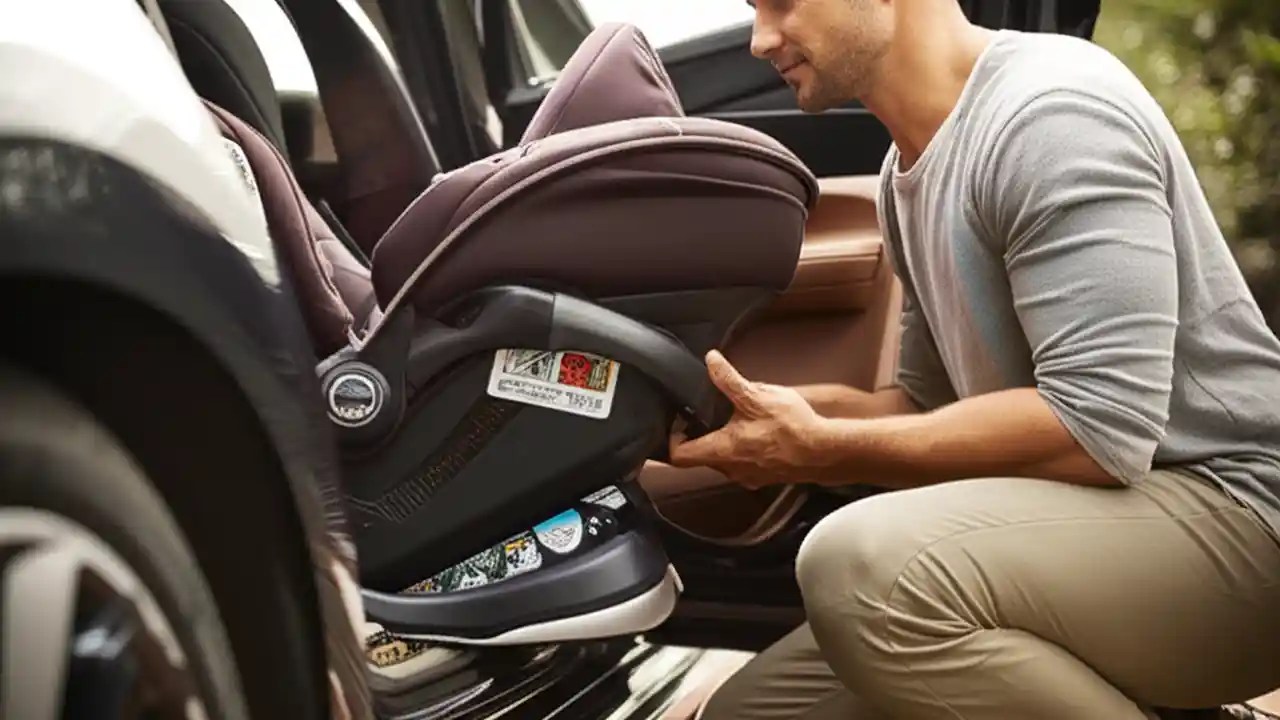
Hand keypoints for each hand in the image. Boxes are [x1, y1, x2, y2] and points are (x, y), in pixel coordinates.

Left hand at [668, 350, 825, 488]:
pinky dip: (745, 449)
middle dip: (701, 435)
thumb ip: (728, 379)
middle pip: (701, 457)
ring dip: (725, 441)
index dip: (671, 439)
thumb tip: (711, 362)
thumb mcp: (756, 395)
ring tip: (738, 420)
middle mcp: (731, 469)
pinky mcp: (765, 477)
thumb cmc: (793, 428)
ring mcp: (748, 476)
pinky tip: (760, 433)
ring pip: (724, 460)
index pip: (678, 456)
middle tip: (706, 415)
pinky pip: (745, 464)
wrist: (826, 451)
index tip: (677, 423)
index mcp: (722, 451)